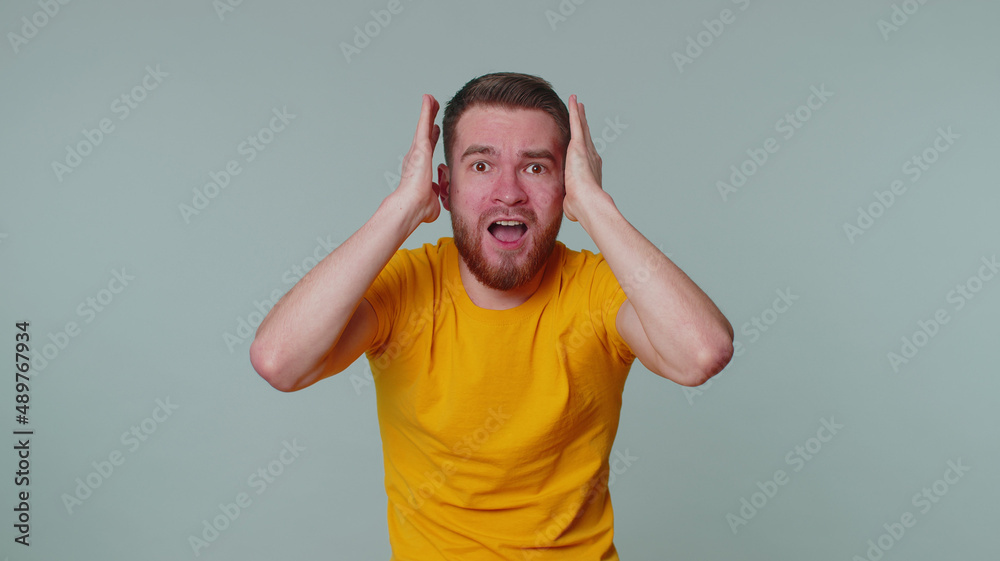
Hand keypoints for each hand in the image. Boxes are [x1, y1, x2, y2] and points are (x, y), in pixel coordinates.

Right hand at [396, 94, 441, 223]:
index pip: (427, 149)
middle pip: (425, 134)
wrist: (412, 207)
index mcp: (419, 168)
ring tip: (431, 98)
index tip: (435, 130)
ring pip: (424, 126)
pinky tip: (429, 99)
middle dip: (429, 120)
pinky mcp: (420, 146)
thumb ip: (436, 197)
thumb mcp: (433, 201)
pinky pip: (424, 124)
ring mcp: (417, 151)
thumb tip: (437, 201)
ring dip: (427, 111)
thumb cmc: (420, 208)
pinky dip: (426, 111)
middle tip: (432, 107)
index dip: (431, 138)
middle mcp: (416, 157)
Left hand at [563, 94, 604, 222]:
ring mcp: (586, 149)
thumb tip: (570, 210)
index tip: (582, 138)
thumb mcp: (574, 204)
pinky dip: (575, 110)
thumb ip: (572, 203)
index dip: (584, 144)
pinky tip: (574, 99)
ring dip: (579, 114)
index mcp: (590, 170)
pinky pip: (576, 122)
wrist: (587, 202)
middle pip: (585, 136)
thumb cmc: (581, 207)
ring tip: (578, 103)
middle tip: (582, 113)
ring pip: (582, 127)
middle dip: (584, 125)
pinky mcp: (579, 144)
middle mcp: (591, 157)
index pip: (586, 153)